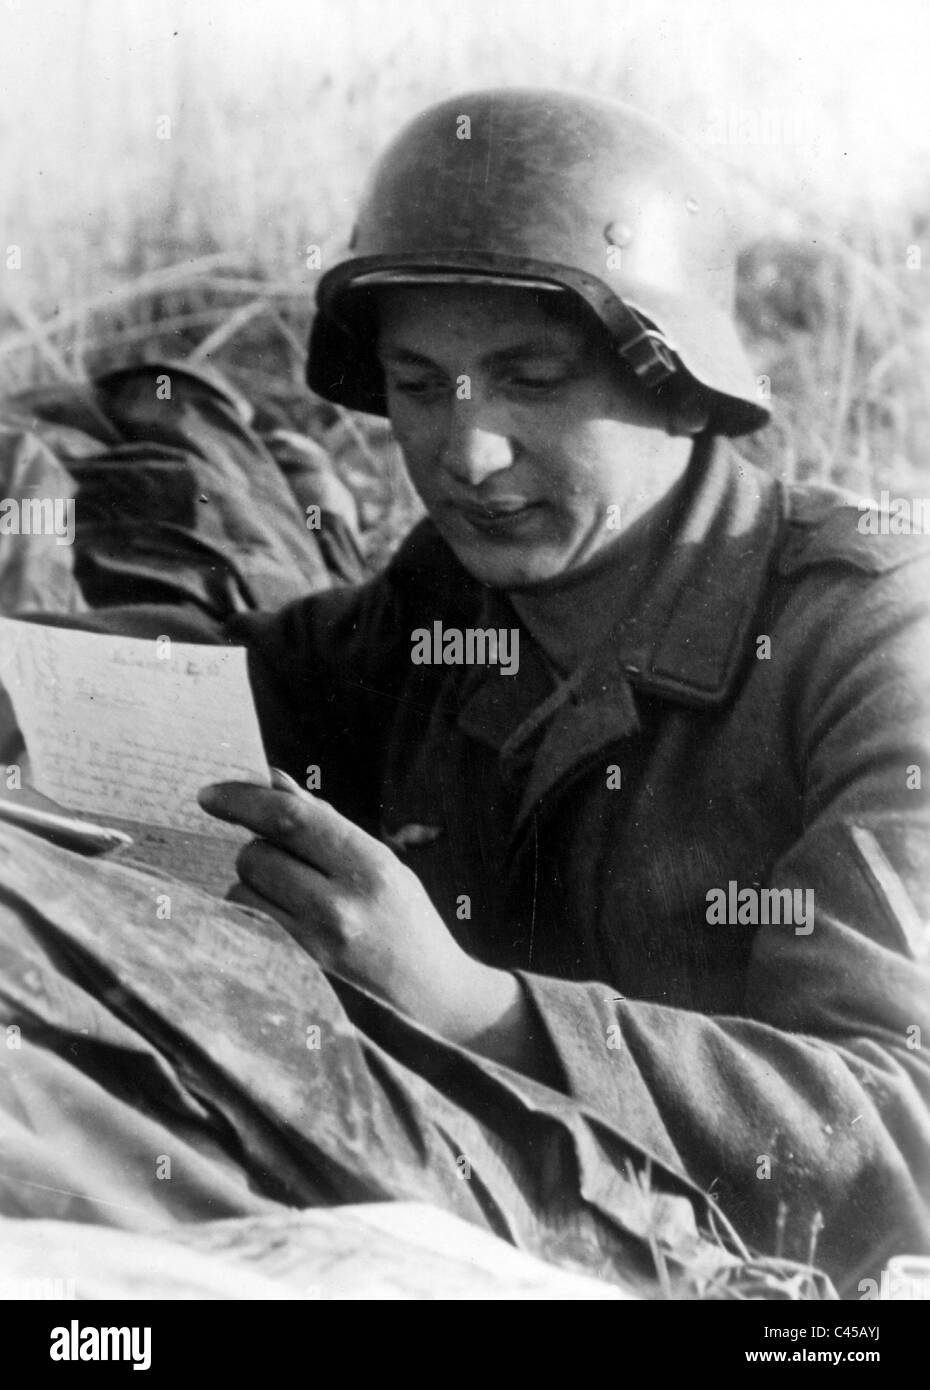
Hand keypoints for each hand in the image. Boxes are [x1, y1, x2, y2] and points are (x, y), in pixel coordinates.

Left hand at [196, 772, 520, 1044]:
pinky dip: (251, 916)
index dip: (242, 799)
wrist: (436, 1002)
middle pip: (255, 854)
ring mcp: (315, 947)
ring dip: (251, 886)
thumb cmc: (408, 923)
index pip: (291, 818)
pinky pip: (245, 930)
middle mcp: (341, 906)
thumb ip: (326, 823)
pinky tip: (279, 923)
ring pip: (241, 892)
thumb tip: (273, 780)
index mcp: (370, 867)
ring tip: (288, 897)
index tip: (209, 794)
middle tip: (280, 860)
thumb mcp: (382, 864)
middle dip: (255, 848)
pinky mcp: (296, 977)